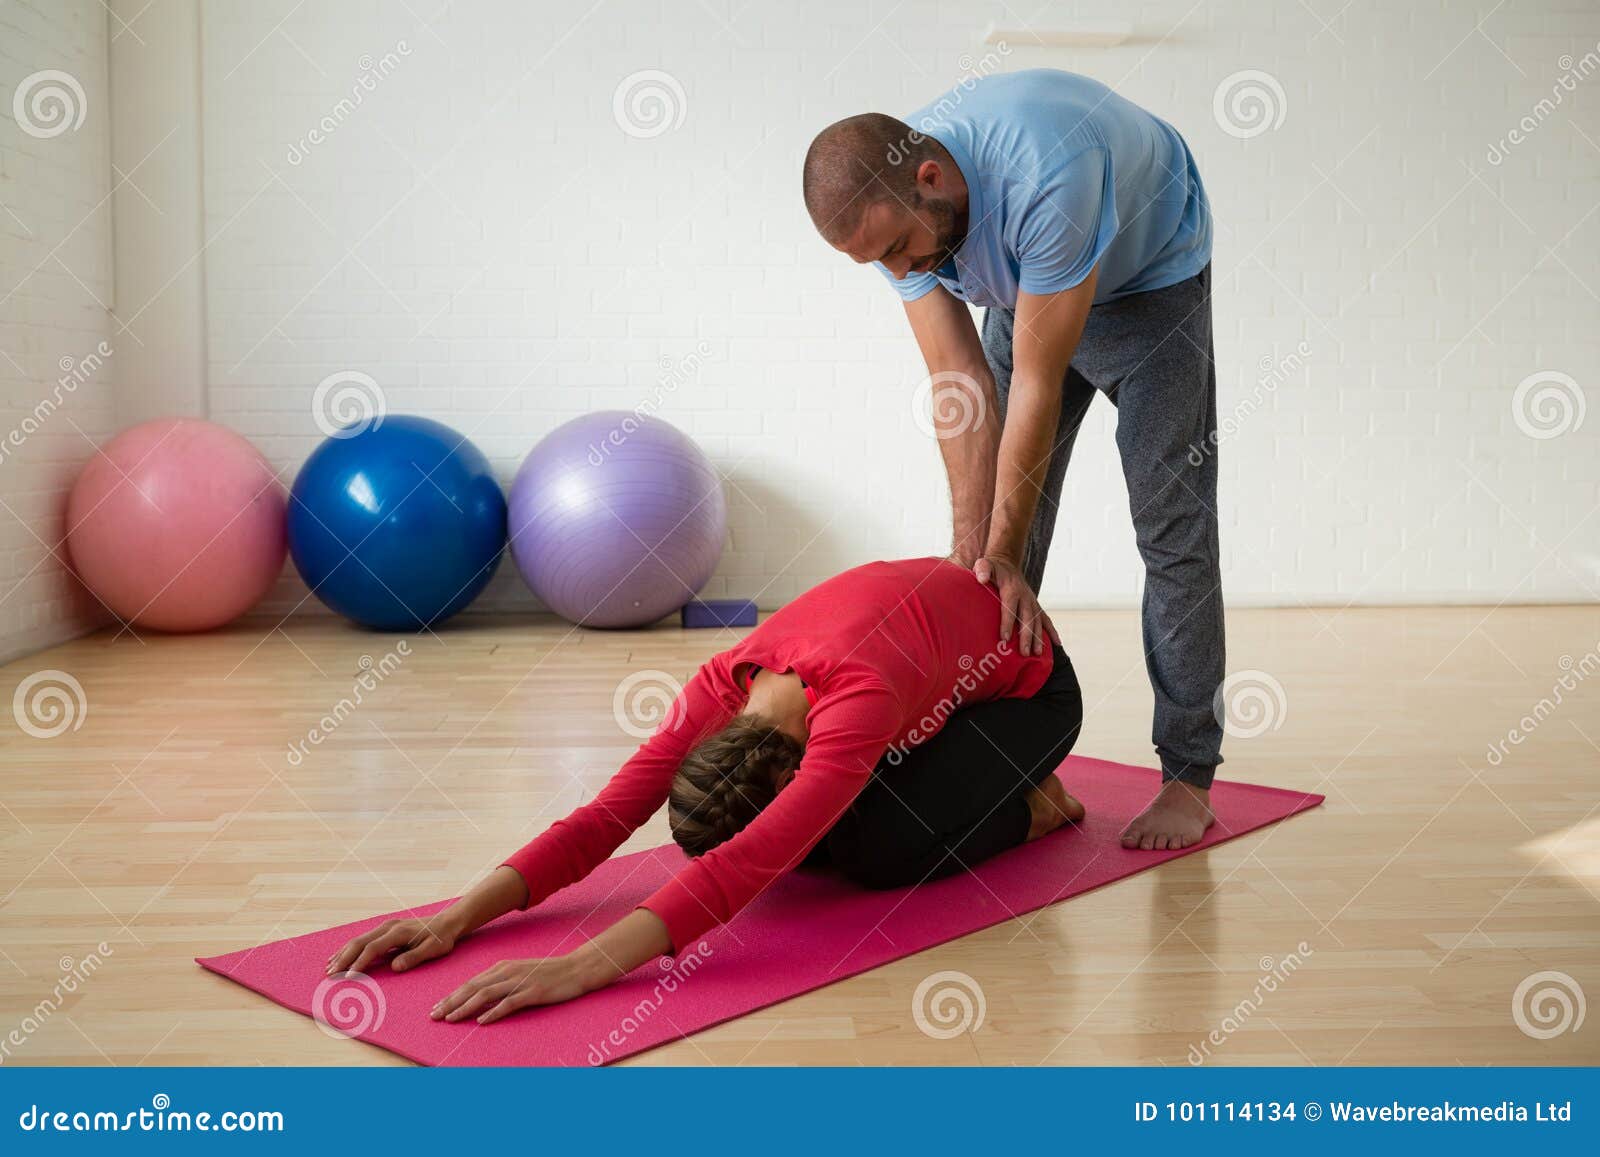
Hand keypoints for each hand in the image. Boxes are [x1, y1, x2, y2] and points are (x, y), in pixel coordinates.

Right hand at [328, 913, 462, 975]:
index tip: (348, 976)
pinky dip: (349, 948)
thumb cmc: (441, 938)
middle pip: (360, 942)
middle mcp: (388, 927)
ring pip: (358, 940)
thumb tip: (395, 968)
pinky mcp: (385, 929)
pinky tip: (339, 956)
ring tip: (329, 968)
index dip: (360, 962)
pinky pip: (363, 939)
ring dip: (343, 953)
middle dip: (344, 959)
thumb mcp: (432, 950)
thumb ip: (413, 957)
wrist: (447, 922)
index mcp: (398, 932)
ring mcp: (385, 926)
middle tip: (330, 975)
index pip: (373, 948)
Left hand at [432, 952, 610, 1024]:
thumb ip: (500, 982)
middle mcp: (507, 972)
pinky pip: (509, 1003)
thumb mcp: (519, 973)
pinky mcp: (532, 992)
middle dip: (451, 1002)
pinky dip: (494, 1012)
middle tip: (434, 1016)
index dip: (452, 996)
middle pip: (473, 988)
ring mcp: (520, 982)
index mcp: (502, 967)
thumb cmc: (548, 973)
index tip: (437, 1008)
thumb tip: (479, 999)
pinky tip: (482, 1021)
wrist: (575, 969)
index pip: (471, 983)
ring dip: (465, 1007)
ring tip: (451, 1019)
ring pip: (486, 994)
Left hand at [973, 554, 1057, 656]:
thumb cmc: (993, 569)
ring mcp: (1032, 602)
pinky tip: (1057, 644)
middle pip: (1027, 618)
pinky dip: (1052, 631)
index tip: (1005, 638)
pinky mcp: (1035, 606)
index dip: (1007, 622)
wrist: (1007, 564)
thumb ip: (982, 570)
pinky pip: (1046, 619)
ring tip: (1037, 653)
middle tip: (1024, 652)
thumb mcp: (985, 564)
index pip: (1010, 607)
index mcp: (1011, 589)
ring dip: (1038, 637)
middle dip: (1026, 635)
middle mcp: (1025, 596)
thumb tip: (981, 579)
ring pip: (1037, 621)